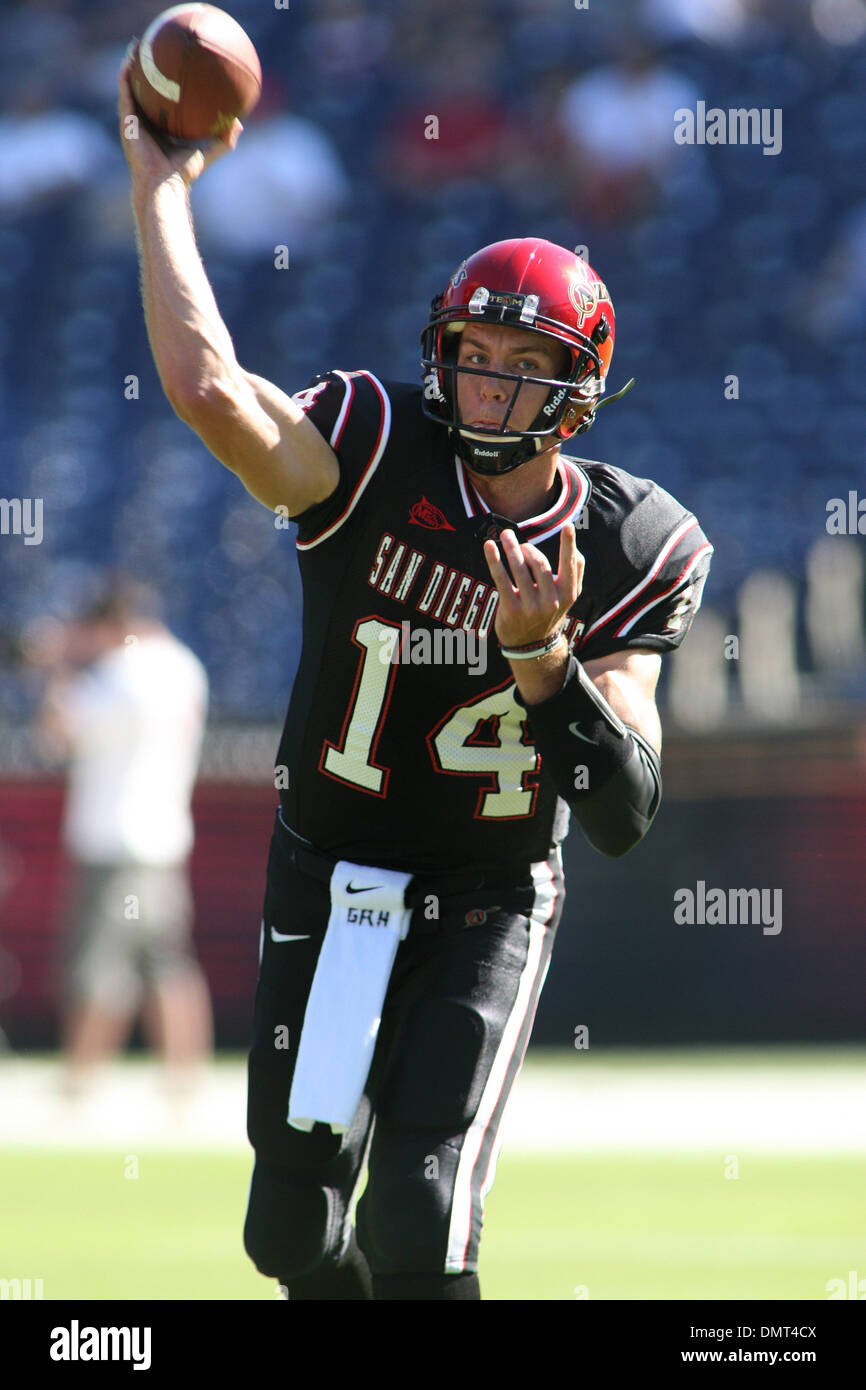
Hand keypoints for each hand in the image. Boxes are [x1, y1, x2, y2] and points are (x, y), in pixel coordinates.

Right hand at [117, 51, 241, 190]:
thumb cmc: (183, 174)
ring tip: (137, 46)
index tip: (172, 69)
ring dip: (132, 66)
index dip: (165, 87)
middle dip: (147, 71)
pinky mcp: (126, 121)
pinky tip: (130, 60)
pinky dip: (125, 76)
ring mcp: (133, 122)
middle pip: (144, 91)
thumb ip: (223, 140)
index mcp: (160, 130)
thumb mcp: (208, 152)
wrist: (163, 184)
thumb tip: (239, 123)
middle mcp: (145, 124)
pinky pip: (124, 93)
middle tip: (154, 50)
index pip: (161, 104)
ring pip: (129, 88)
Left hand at [483, 523, 583, 649]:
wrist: (531, 646)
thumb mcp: (567, 597)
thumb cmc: (549, 612)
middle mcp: (552, 601)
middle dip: (527, 548)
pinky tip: (488, 546)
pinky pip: (501, 578)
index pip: (572, 565)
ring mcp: (531, 606)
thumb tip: (575, 546)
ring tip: (505, 535)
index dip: (569, 545)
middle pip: (540, 563)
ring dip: (510, 547)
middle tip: (519, 543)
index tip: (568, 526)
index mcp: (568, 594)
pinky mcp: (511, 609)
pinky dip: (494, 559)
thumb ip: (574, 574)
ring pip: (520, 568)